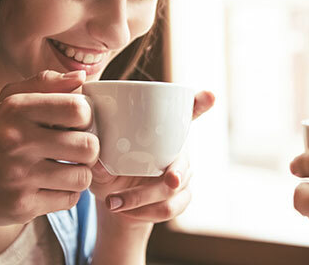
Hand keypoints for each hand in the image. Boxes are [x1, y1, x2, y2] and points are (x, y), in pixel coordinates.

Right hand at [0, 70, 98, 225]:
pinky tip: (52, 187)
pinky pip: (69, 200)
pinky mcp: (22, 204)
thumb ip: (46, 83)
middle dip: (88, 151)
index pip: (78, 109)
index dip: (86, 118)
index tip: (76, 125)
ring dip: (80, 175)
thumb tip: (81, 77)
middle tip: (75, 152)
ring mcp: (19, 175)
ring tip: (66, 170)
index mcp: (17, 109)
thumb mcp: (10, 102)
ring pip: (83, 176)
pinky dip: (67, 195)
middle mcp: (17, 140)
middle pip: (88, 146)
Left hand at [88, 91, 214, 225]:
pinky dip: (145, 213)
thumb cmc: (109, 168)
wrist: (115, 200)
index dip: (201, 103)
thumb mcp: (99, 160)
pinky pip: (171, 208)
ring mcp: (183, 175)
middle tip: (170, 179)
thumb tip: (98, 162)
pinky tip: (124, 211)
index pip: (187, 113)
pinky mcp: (180, 199)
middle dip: (178, 170)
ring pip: (174, 189)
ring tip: (113, 203)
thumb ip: (99, 158)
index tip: (210, 95)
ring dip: (142, 198)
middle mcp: (177, 150)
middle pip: (183, 159)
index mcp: (163, 131)